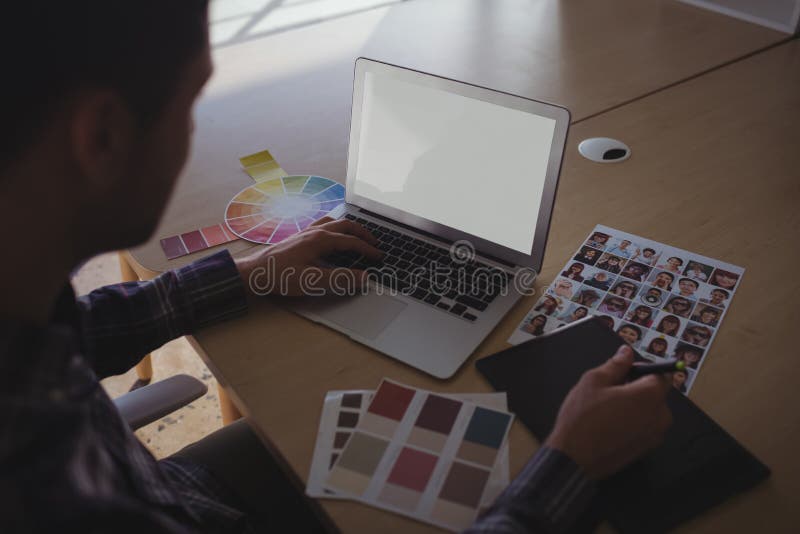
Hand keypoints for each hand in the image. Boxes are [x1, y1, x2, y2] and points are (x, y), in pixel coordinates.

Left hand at [234, 217, 381, 296]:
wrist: (255, 272)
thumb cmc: (281, 276)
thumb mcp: (314, 281)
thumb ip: (341, 279)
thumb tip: (364, 277)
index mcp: (321, 239)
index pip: (352, 241)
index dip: (368, 249)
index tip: (379, 257)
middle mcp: (315, 231)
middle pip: (346, 225)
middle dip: (363, 233)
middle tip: (374, 243)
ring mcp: (305, 232)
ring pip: (333, 222)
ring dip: (348, 227)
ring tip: (357, 235)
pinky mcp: (298, 237)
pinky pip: (321, 224)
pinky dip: (333, 227)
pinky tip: (331, 235)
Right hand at [545, 345, 672, 479]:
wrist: (574, 458)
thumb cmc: (582, 417)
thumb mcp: (594, 381)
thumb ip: (615, 364)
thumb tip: (627, 352)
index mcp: (650, 395)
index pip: (660, 373)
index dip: (642, 369)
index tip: (624, 372)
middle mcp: (660, 415)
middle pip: (657, 393)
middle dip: (639, 387)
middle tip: (611, 390)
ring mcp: (655, 435)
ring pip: (651, 410)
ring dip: (637, 405)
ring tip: (609, 408)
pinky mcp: (647, 449)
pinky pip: (646, 426)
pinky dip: (634, 421)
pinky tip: (611, 424)